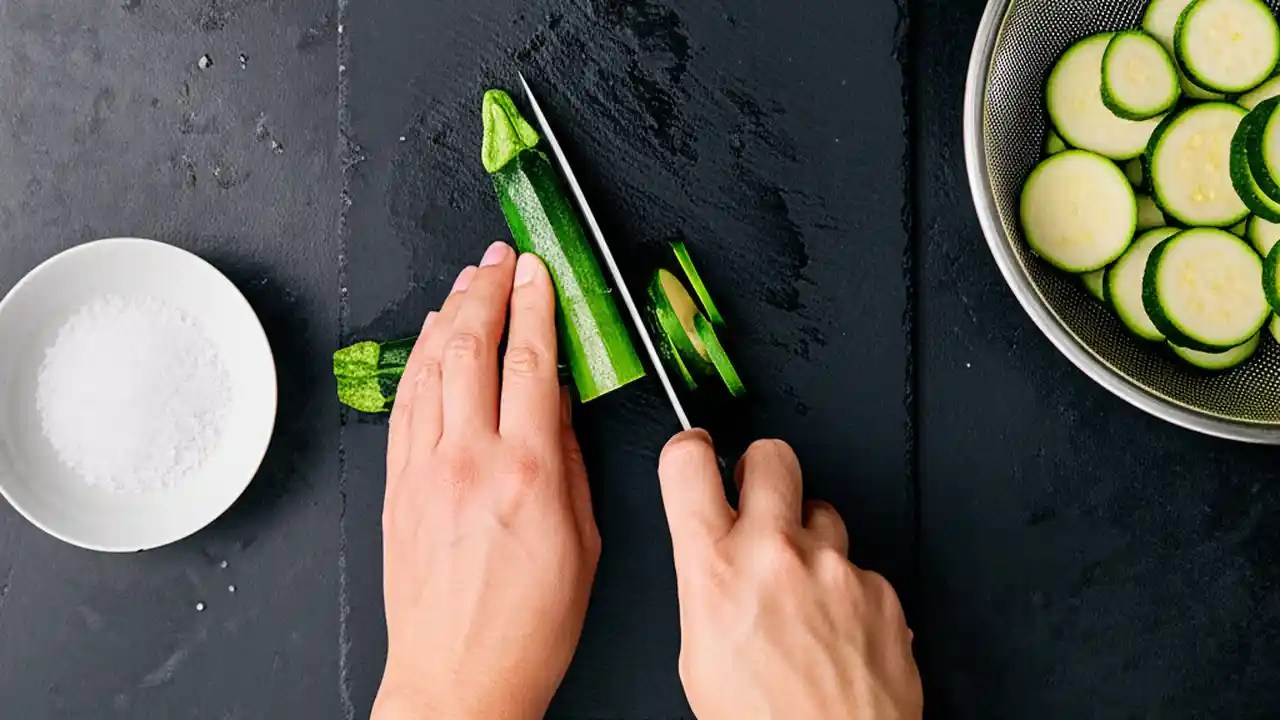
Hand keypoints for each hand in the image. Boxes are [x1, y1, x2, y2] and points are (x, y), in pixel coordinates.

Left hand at [373, 242, 599, 719]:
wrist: (459, 679)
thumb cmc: (530, 626)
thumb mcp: (584, 540)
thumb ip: (570, 461)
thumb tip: (556, 404)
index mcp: (530, 472)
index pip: (530, 361)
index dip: (534, 305)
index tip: (538, 272)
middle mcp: (471, 460)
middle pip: (473, 348)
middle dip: (487, 290)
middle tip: (499, 257)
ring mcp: (426, 471)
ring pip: (431, 368)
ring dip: (449, 315)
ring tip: (466, 283)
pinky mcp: (398, 488)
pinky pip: (405, 406)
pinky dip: (418, 363)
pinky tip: (430, 342)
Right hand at [658, 431, 921, 719]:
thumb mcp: (700, 654)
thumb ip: (708, 587)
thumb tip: (716, 557)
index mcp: (714, 570)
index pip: (687, 463)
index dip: (689, 450)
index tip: (696, 454)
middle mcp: (776, 554)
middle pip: (771, 454)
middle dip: (762, 469)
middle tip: (761, 499)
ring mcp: (835, 567)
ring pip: (823, 512)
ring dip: (811, 540)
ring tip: (804, 594)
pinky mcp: (880, 588)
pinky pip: (859, 568)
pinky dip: (848, 592)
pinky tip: (837, 631)